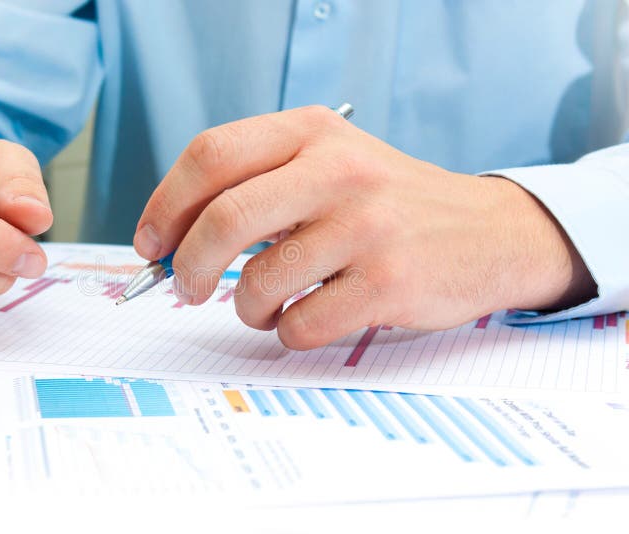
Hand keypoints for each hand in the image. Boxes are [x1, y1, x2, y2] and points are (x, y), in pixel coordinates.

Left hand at [134, 106, 596, 349]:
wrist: (488, 231)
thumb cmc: (389, 203)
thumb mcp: (330, 163)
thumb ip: (260, 185)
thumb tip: (176, 238)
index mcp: (313, 132)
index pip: (211, 154)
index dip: (165, 204)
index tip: (153, 243)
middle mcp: (339, 170)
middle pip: (223, 220)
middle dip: (188, 266)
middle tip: (187, 288)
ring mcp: (367, 227)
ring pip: (260, 284)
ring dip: (248, 308)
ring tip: (268, 305)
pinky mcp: (389, 284)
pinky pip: (300, 326)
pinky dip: (287, 334)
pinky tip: (307, 319)